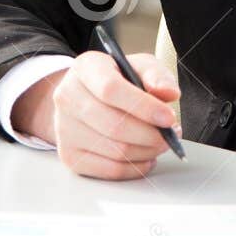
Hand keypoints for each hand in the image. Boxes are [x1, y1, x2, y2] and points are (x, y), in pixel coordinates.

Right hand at [12, 51, 180, 180]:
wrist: (84, 97)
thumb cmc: (116, 80)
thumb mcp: (138, 66)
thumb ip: (157, 76)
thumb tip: (169, 94)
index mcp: (85, 68)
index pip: (111, 90)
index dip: (144, 107)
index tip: (169, 118)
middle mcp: (68, 97)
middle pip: (114, 126)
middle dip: (151, 135)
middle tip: (171, 134)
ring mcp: (65, 129)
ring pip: (115, 151)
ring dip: (147, 151)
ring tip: (160, 142)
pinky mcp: (69, 155)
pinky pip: (110, 170)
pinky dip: (136, 168)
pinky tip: (146, 156)